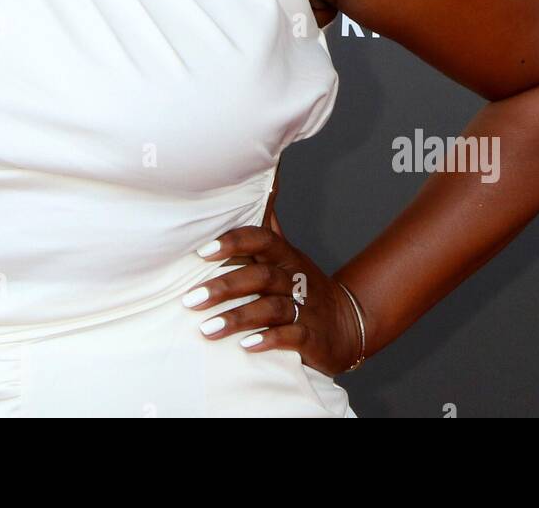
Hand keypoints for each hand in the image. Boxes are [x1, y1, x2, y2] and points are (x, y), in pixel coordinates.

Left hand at [186, 225, 364, 376]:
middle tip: (190, 299)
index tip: (202, 251)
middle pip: (262, 276)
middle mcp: (296, 279)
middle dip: (225, 286)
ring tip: (207, 328)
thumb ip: (268, 230)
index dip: (234, 242)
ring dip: (238, 318)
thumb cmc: (305, 287)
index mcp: (286, 257)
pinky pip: (292, 336)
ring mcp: (307, 308)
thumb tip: (256, 191)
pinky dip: (269, 340)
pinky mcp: (313, 338)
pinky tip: (246, 346)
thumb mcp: (289, 256)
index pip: (261, 240)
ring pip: (272, 308)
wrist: (348, 325)